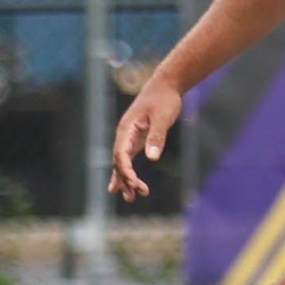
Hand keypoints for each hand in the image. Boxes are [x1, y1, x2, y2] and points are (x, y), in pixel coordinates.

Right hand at [109, 77, 182, 202]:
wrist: (165, 86)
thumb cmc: (164, 100)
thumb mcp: (163, 117)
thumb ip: (157, 137)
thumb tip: (153, 157)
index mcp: (127, 129)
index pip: (120, 154)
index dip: (125, 171)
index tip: (135, 183)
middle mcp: (124, 135)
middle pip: (119, 162)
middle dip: (127, 180)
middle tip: (139, 194)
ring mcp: (129, 138)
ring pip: (122, 163)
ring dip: (125, 181)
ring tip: (130, 199)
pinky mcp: (137, 140)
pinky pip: (127, 159)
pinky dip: (125, 173)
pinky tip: (123, 188)